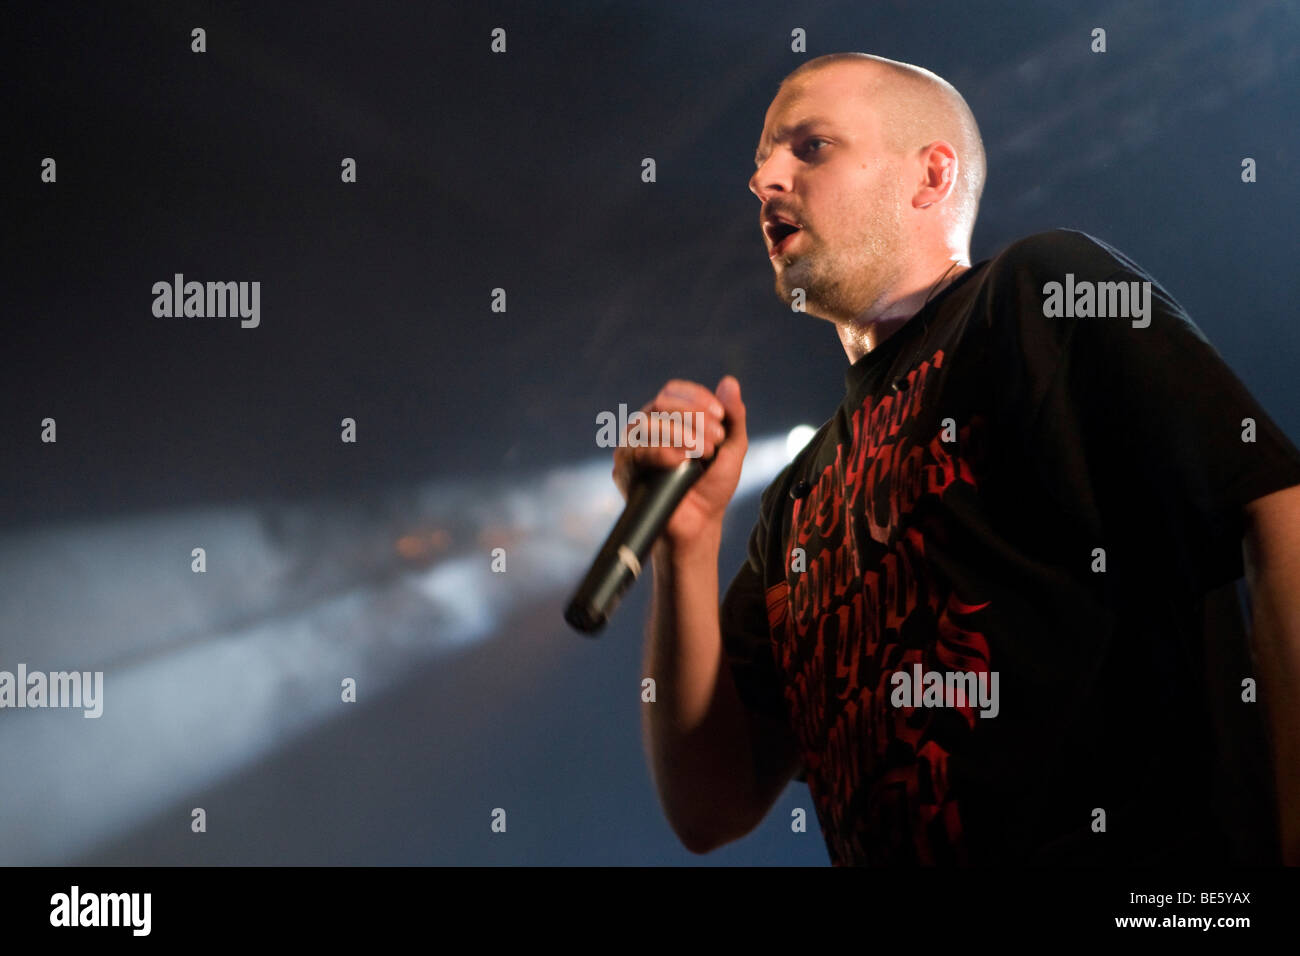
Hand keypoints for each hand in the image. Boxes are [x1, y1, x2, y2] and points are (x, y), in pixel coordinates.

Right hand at [611, 375, 747, 546]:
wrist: (699, 525)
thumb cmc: (712, 486)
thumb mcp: (731, 448)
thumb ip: (733, 416)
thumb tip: (729, 381)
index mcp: (667, 419)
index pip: (672, 391)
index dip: (696, 397)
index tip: (720, 416)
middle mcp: (645, 429)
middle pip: (660, 402)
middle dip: (693, 417)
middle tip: (716, 441)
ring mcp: (632, 448)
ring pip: (648, 423)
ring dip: (682, 434)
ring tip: (704, 454)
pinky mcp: (624, 470)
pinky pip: (636, 450)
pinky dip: (663, 451)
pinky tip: (681, 461)